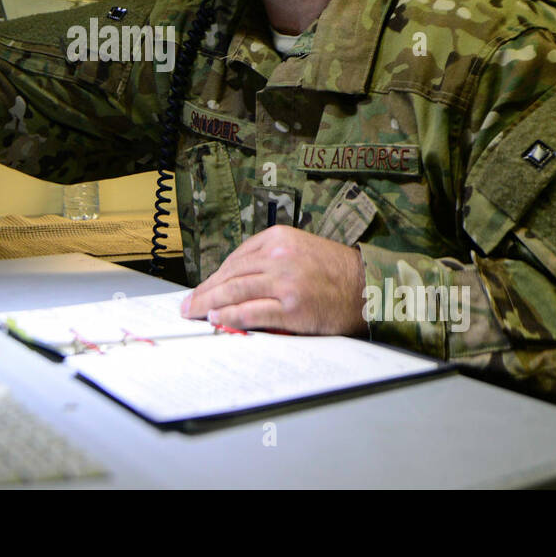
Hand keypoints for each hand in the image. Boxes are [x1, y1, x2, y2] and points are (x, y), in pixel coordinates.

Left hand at [179, 225, 369, 335]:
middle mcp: (279, 256)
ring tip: (194, 313)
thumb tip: (235, 281)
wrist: (368, 288)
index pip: (235, 259)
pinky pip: (252, 312)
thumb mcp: (300, 249)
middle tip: (187, 304)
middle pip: (230, 275)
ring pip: (235, 292)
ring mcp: (285, 281)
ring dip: (209, 303)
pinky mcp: (292, 307)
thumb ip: (269, 259)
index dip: (214, 276)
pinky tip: (217, 318)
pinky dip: (230, 316)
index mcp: (278, 238)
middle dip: (205, 291)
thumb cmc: (335, 272)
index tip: (201, 288)